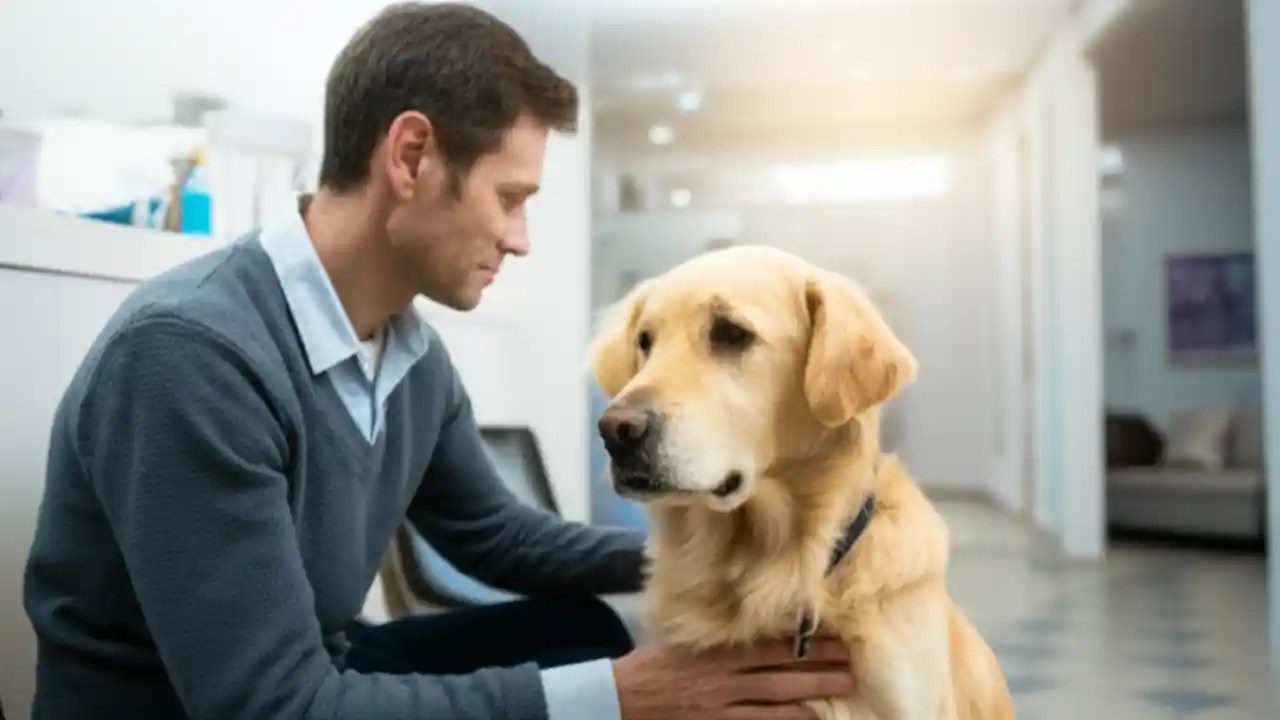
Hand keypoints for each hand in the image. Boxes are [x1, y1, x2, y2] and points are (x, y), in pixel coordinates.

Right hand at [611, 635, 853, 719]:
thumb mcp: (683, 640)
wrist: (622, 698)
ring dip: (811, 695)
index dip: (805, 642)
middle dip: (819, 669)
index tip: (834, 636)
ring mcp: (721, 706)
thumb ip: (716, 633)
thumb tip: (749, 618)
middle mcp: (723, 677)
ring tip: (841, 690)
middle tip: (852, 665)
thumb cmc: (653, 664)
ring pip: (776, 701)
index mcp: (716, 649)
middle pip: (781, 673)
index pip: (770, 645)